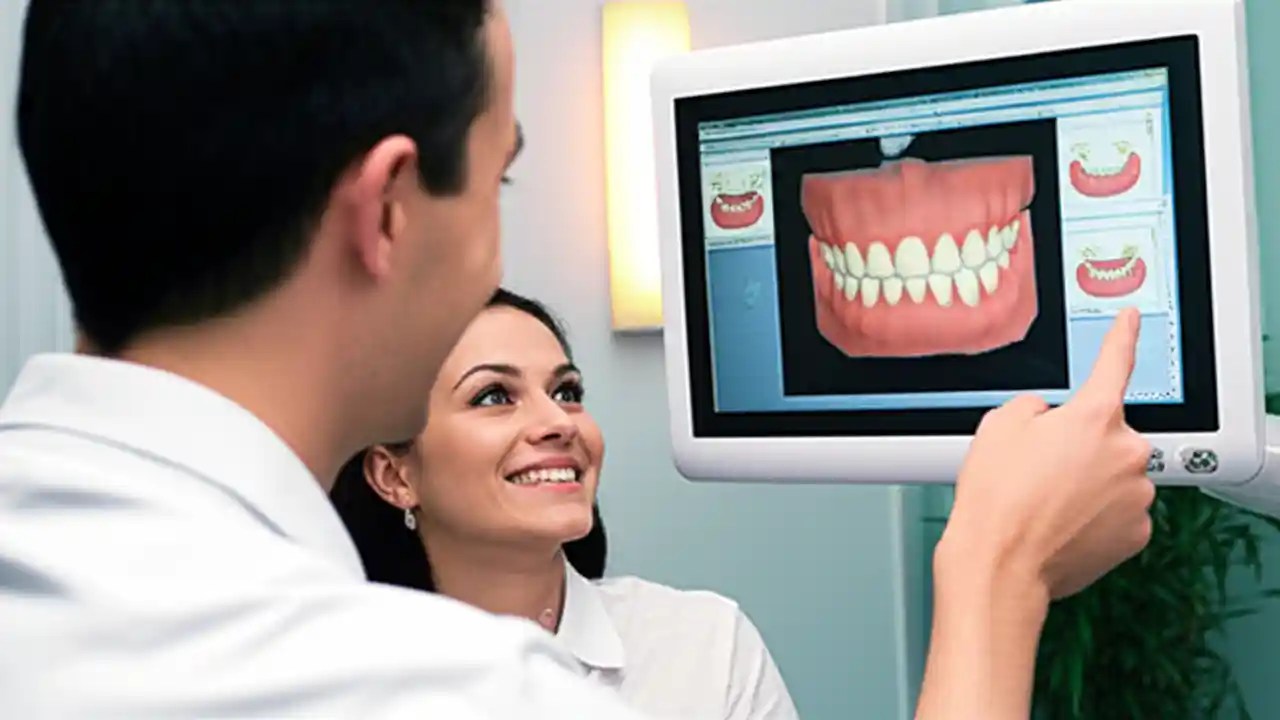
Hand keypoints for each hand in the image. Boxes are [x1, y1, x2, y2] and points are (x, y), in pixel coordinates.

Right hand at [943, 307, 1154, 599]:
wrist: (1000, 565)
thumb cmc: (996, 499)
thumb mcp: (997, 428)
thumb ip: (1034, 407)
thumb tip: (1049, 418)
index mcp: (1093, 418)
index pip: (1115, 364)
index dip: (1123, 337)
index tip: (1131, 320)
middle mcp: (1125, 453)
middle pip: (1107, 434)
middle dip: (1080, 445)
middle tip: (1040, 470)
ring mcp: (1136, 496)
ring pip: (1113, 475)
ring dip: (1087, 482)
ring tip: (1044, 503)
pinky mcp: (1136, 533)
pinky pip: (1118, 511)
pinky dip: (1095, 515)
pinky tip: (1061, 524)